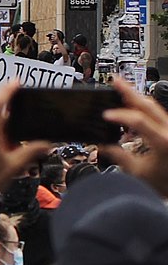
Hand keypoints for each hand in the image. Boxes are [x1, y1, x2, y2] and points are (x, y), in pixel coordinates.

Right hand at [103, 78, 167, 196]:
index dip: (119, 116)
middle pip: (149, 105)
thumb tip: (102, 147)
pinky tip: (133, 112)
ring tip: (122, 90)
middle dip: (130, 91)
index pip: (138, 121)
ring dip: (137, 99)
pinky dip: (144, 111)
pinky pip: (158, 116)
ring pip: (155, 108)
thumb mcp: (139, 173)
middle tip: (115, 80)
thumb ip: (119, 156)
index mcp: (163, 142)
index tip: (104, 115)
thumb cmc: (167, 183)